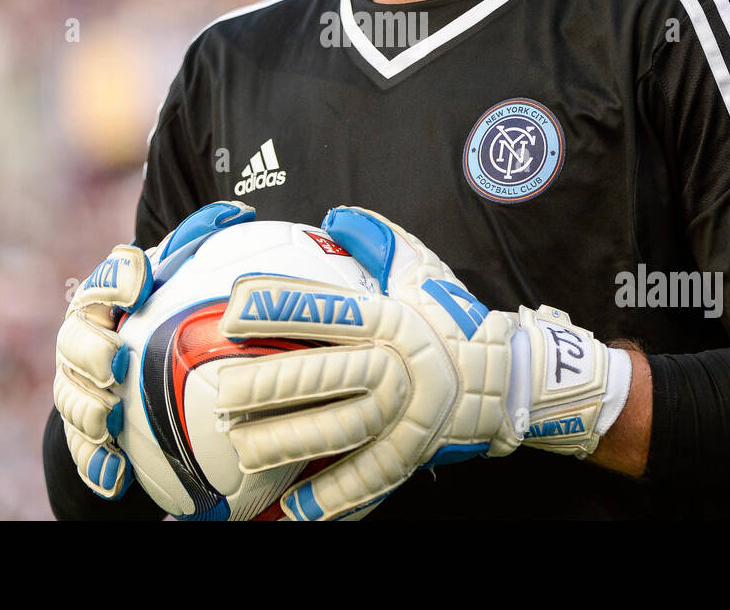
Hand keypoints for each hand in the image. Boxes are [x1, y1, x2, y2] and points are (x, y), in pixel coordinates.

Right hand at [52, 200, 255, 498]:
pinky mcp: (83, 437)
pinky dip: (97, 464)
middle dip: (88, 350)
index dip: (114, 277)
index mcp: (108, 300)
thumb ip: (201, 246)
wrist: (141, 384)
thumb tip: (236, 213)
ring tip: (109, 418)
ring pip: (72, 399)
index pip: (103, 281)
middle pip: (73, 340)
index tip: (137, 281)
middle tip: (114, 361)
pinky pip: (83, 454)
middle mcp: (85, 342)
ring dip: (87, 409)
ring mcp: (80, 390)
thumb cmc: (169, 319)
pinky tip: (116, 474)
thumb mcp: (185, 281)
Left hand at [212, 206, 629, 519]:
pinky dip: (330, 498)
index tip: (234, 310)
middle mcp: (399, 366)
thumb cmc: (453, 315)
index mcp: (393, 318)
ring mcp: (405, 415)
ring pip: (339, 430)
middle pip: (327, 376)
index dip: (281, 309)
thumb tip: (332, 218)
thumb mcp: (421, 268)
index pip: (330, 312)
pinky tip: (290, 511)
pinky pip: (367, 479)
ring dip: (288, 442)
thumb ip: (377, 238)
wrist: (510, 376)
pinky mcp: (411, 452)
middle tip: (220, 393)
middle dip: (271, 384)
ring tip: (239, 450)